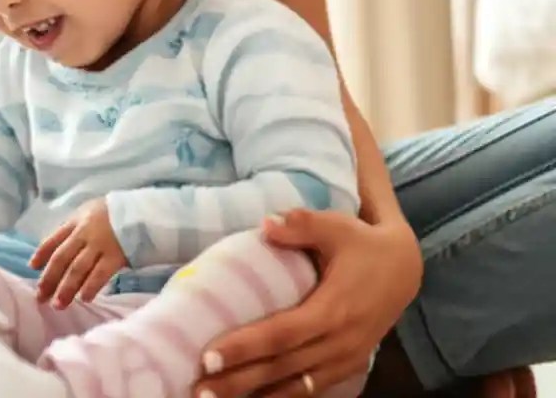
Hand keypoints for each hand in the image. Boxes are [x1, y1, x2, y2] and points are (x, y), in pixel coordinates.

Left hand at [30, 197, 127, 307]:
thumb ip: (75, 226)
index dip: (41, 254)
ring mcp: (100, 245)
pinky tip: (84, 298)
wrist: (144, 211)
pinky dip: (90, 287)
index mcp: (76, 220)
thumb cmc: (116, 212)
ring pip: (77, 269)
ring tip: (58, 305)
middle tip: (40, 297)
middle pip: (61, 258)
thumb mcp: (90, 210)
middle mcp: (84, 233)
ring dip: (66, 289)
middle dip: (49, 279)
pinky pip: (99, 274)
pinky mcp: (116, 256)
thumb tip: (58, 246)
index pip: (53, 239)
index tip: (32, 267)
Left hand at [194, 209, 422, 397]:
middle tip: (198, 390)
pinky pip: (312, 389)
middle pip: (283, 368)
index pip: (282, 334)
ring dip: (255, 395)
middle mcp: (340, 341)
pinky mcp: (348, 365)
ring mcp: (346, 358)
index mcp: (335, 309)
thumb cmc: (363, 244)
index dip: (245, 347)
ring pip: (296, 386)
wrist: (407, 267)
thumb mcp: (338, 226)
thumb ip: (302, 223)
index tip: (208, 356)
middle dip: (239, 381)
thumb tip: (265, 224)